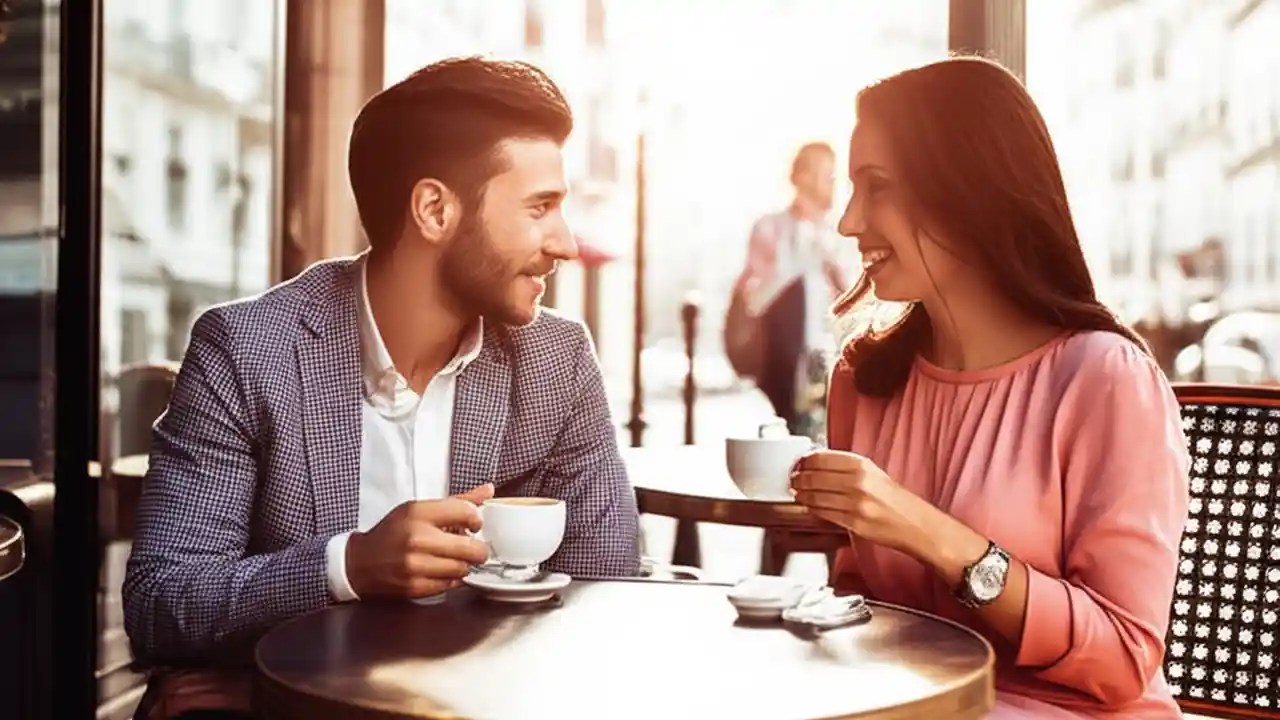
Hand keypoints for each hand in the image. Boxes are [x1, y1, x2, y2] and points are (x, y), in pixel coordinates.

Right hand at [345, 484, 494, 598]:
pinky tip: (442, 570)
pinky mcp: (415, 586)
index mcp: (418, 513)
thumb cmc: (391, 533)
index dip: (476, 519)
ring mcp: (415, 565)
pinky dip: (451, 579)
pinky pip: (450, 584)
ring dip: (464, 564)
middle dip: (477, 548)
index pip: (465, 512)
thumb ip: (456, 501)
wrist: (359, 563)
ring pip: (462, 568)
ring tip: (454, 558)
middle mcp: (417, 538)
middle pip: (470, 547)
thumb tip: (487, 490)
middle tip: (473, 547)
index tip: (474, 524)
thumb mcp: (418, 509)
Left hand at [789, 451, 932, 556]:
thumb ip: (846, 467)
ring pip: (816, 496)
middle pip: (814, 476)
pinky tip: (808, 506)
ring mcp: (855, 503)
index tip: (798, 463)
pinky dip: (812, 508)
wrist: (914, 523)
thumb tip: (816, 464)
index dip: (804, 461)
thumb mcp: (872, 473)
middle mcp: (858, 481)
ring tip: (796, 493)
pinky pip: (824, 513)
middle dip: (798, 478)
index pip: (821, 458)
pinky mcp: (853, 522)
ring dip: (801, 494)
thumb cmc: (894, 499)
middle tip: (792, 479)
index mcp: (862, 465)